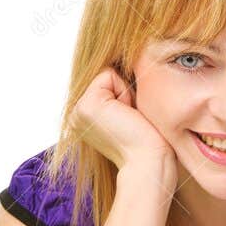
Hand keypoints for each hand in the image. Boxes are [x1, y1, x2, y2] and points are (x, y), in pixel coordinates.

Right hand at [68, 68, 176, 186]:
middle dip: (124, 92)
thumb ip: (117, 93)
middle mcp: (76, 115)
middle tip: (131, 121)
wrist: (149, 162)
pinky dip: (124, 91)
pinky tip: (126, 116)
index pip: (106, 83)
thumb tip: (122, 63)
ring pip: (107, 74)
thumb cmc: (149, 141)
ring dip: (125, 93)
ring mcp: (78, 111)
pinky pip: (108, 75)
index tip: (131, 119)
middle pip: (106, 76)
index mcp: (85, 118)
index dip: (125, 94)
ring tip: (129, 119)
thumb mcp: (127, 112)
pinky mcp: (86, 106)